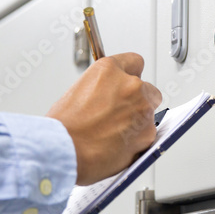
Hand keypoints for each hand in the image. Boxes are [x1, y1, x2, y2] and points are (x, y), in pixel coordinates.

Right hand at [47, 52, 162, 184]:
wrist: (66, 151)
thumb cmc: (64, 127)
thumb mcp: (77, 91)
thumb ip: (101, 87)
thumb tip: (109, 94)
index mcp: (110, 70)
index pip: (134, 62)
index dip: (129, 75)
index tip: (128, 82)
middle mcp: (130, 85)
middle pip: (147, 88)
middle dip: (137, 100)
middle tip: (119, 113)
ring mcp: (142, 108)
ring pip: (150, 112)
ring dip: (138, 120)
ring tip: (115, 132)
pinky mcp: (148, 132)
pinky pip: (149, 133)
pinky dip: (138, 138)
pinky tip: (119, 143)